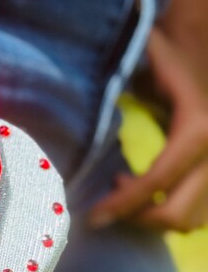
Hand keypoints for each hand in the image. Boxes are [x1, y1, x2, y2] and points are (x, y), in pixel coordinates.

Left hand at [89, 26, 207, 232]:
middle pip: (178, 212)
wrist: (202, 51)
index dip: (124, 203)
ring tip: (123, 188)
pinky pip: (198, 214)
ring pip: (191, 220)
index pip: (159, 179)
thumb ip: (119, 65)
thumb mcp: (145, 53)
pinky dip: (168, 212)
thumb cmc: (167, 53)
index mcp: (199, 126)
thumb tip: (76, 83)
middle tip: (104, 209)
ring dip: (153, 217)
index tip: (93, 216)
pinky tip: (142, 188)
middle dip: (138, 218)